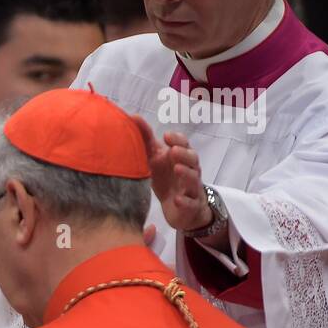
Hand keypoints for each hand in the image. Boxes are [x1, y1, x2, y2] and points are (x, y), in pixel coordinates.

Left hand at [134, 117, 211, 231]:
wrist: (180, 209)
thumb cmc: (167, 179)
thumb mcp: (155, 159)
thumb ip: (146, 140)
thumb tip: (133, 117)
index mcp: (180, 158)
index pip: (184, 144)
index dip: (178, 139)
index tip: (166, 136)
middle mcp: (189, 171)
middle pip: (193, 159)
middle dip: (185, 154)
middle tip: (173, 150)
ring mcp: (191, 189)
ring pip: (194, 180)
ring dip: (187, 173)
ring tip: (177, 169)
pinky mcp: (190, 206)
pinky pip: (191, 203)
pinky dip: (184, 201)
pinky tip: (177, 199)